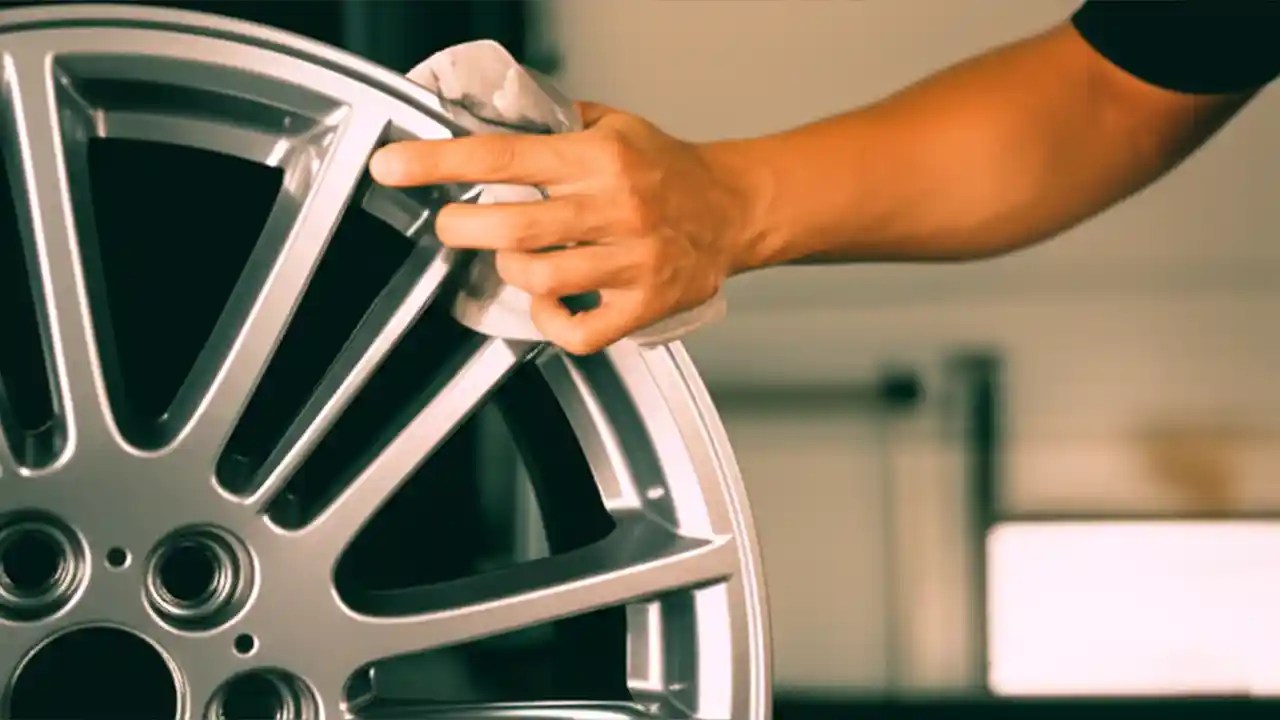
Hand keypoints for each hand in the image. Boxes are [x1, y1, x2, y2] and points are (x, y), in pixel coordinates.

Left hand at [368, 102, 756, 354]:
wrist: (734, 208)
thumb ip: (554, 124)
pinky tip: (549, 304)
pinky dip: (549, 323)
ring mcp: (634, 261)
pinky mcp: (646, 305)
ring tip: (515, 258)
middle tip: (454, 224)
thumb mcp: (615, 125)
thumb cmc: (668, 169)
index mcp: (602, 158)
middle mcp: (617, 208)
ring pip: (541, 280)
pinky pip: (579, 331)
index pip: (504, 156)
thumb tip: (486, 119)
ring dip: (511, 271)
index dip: (440, 163)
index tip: (394, 166)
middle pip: (514, 227)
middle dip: (464, 227)